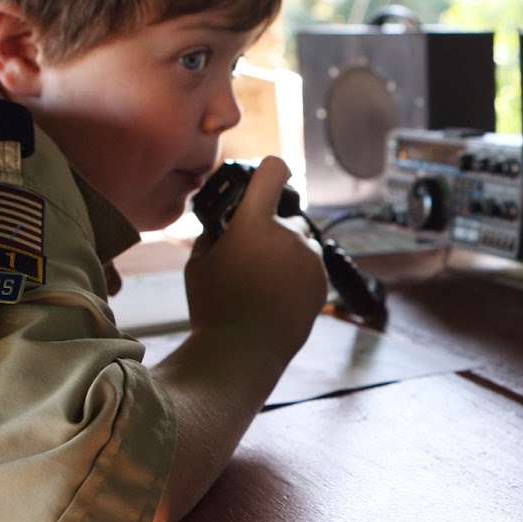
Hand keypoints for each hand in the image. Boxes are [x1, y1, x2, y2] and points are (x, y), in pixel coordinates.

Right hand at [183, 156, 328, 363]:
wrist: (243, 352)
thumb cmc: (213, 306)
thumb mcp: (199, 263)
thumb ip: (215, 233)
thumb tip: (225, 223)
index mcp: (255, 223)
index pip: (273, 172)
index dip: (272, 169)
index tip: (272, 172)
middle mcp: (289, 235)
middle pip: (283, 218)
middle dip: (269, 230)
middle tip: (248, 259)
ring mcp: (310, 258)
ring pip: (299, 243)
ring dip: (285, 253)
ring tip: (261, 284)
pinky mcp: (323, 280)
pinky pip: (310, 265)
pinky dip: (297, 273)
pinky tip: (276, 296)